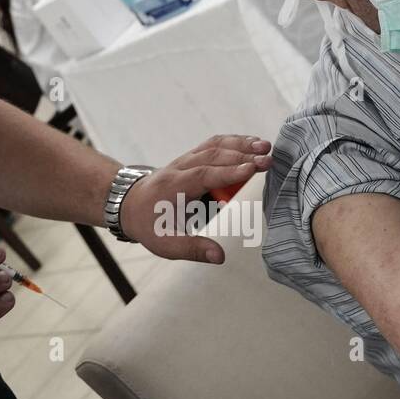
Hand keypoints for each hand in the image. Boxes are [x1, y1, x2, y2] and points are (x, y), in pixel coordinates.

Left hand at [119, 134, 272, 262]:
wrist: (130, 204)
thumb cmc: (149, 225)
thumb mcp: (165, 243)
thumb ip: (192, 249)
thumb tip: (219, 256)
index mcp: (174, 187)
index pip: (204, 175)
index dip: (229, 172)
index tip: (253, 169)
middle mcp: (181, 168)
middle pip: (213, 156)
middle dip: (242, 155)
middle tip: (269, 159)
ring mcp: (187, 159)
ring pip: (215, 146)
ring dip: (241, 144)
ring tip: (266, 145)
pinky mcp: (193, 157)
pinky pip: (214, 144)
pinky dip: (234, 142)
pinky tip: (252, 143)